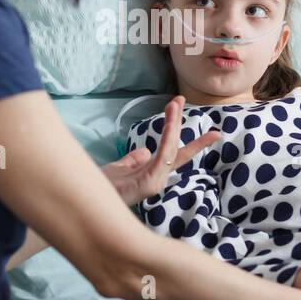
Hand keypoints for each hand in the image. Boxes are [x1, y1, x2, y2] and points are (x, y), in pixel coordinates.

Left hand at [100, 95, 220, 208]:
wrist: (90, 200)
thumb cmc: (103, 187)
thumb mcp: (119, 168)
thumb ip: (133, 160)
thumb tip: (145, 150)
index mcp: (152, 173)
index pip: (175, 153)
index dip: (190, 139)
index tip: (210, 129)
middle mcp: (157, 177)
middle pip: (175, 146)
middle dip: (178, 121)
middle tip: (180, 99)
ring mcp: (155, 182)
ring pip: (170, 149)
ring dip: (173, 125)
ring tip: (175, 105)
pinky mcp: (149, 184)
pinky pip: (162, 158)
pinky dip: (168, 140)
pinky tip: (170, 125)